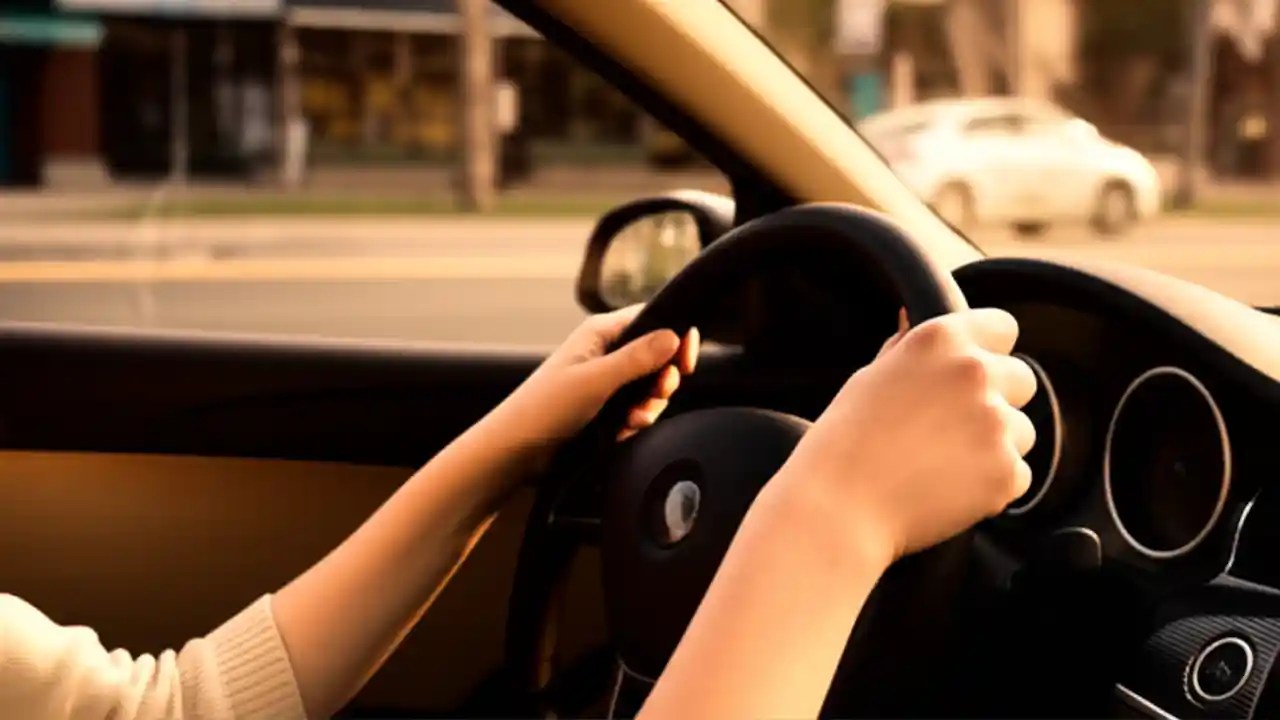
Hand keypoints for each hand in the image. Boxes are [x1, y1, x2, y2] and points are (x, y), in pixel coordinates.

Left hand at [494, 304, 698, 455]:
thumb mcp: (596, 380)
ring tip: (632, 421)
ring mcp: (606, 382)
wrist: (517, 451)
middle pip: (657, 357)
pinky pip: (637, 410)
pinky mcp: (605, 409)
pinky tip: (622, 433)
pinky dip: (636, 422)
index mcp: (601, 333)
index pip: (651, 319)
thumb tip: (674, 336)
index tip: (687, 360)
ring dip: (649, 406)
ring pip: (650, 388)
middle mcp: (606, 353)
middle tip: (656, 395)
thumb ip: (637, 359)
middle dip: (663, 380)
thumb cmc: (544, 408)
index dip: (674, 336)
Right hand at [773, 308, 1036, 566]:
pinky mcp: (1005, 471)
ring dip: (995, 445)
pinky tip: (947, 488)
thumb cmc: (843, 442)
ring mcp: (995, 423)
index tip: (971, 376)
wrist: (839, 506)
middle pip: (1022, 379)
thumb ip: (906, 347)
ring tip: (942, 463)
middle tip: (952, 428)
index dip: (990, 351)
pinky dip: (992, 485)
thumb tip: (912, 316)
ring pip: (1022, 430)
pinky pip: (1018, 474)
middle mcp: (974, 372)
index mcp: (940, 339)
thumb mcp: (870, 378)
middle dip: (998, 400)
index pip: (1003, 327)